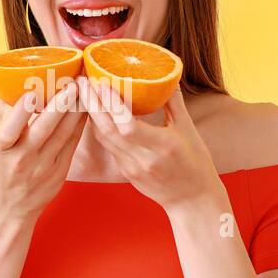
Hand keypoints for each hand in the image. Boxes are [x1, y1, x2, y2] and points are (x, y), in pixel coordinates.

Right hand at [0, 81, 86, 222]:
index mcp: (1, 150)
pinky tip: (86, 109)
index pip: (9, 130)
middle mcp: (22, 158)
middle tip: (71, 84)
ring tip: (83, 90)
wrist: (10, 207)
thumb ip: (9, 121)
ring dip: (74, 111)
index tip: (30, 95)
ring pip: (63, 134)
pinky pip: (72, 144)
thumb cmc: (2, 168)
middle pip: (44, 130)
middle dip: (59, 106)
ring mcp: (43, 167)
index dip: (20, 113)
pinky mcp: (59, 172)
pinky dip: (79, 125)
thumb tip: (19, 86)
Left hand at [76, 75, 226, 214]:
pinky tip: (95, 111)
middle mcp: (143, 159)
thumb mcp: (189, 130)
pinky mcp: (125, 172)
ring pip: (103, 138)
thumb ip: (174, 103)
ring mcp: (131, 168)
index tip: (101, 83)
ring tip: (84, 91)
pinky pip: (108, 146)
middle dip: (92, 104)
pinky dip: (99, 127)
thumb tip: (167, 76)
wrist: (191, 200)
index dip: (112, 105)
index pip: (128, 126)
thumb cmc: (195, 164)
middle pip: (108, 130)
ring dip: (91, 114)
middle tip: (83, 80)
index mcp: (162, 147)